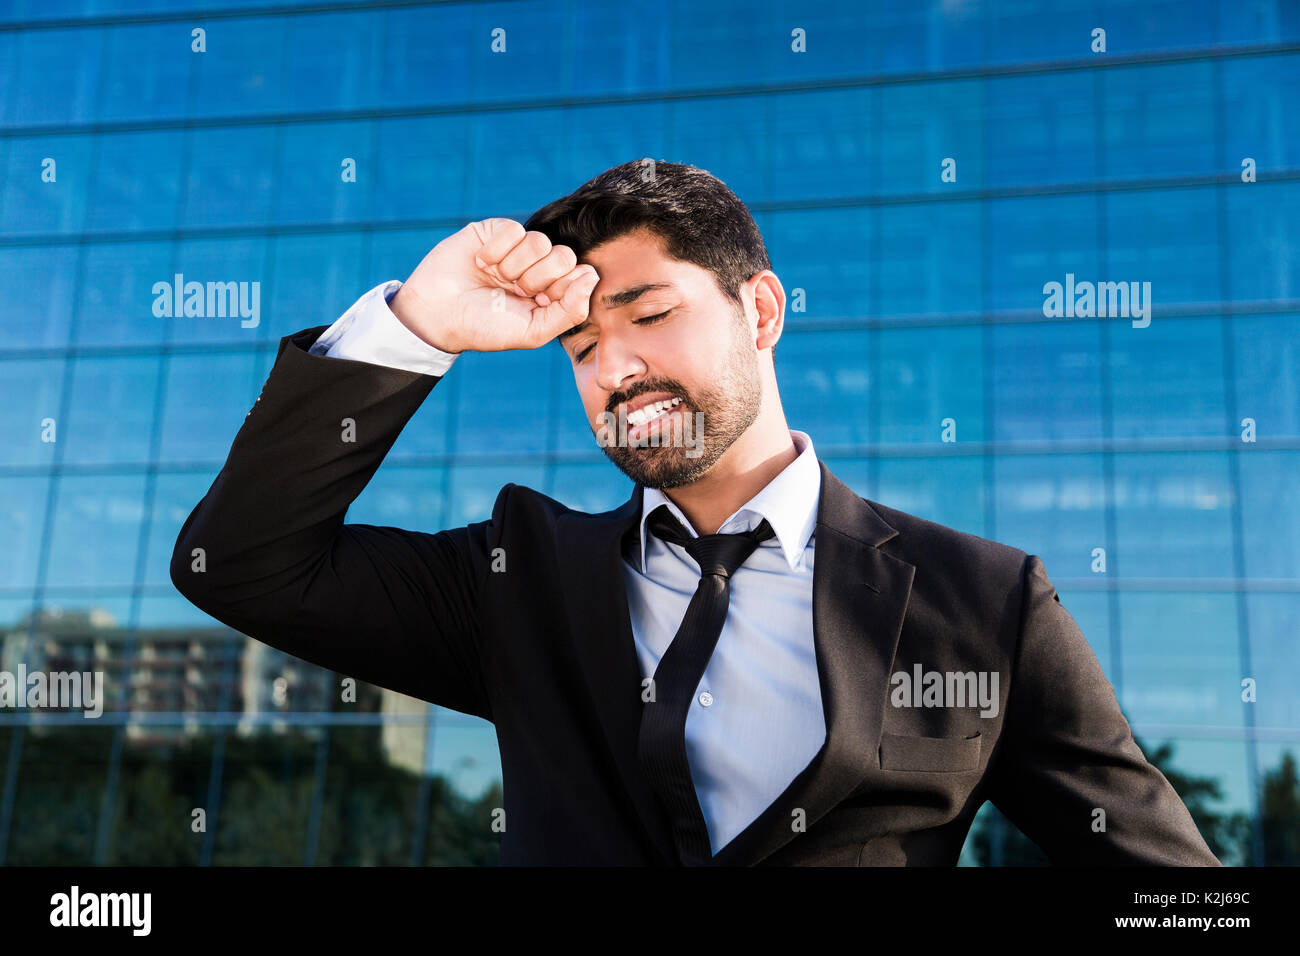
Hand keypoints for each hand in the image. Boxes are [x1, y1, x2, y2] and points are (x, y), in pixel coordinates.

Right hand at [388, 218, 598, 353]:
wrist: (437, 315)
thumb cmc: (484, 328)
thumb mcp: (533, 331)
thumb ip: (570, 310)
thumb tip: (592, 276)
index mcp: (552, 292)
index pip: (581, 275)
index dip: (563, 288)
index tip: (539, 302)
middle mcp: (538, 268)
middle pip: (565, 256)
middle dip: (539, 279)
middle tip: (516, 292)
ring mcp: (517, 249)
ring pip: (540, 241)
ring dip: (515, 266)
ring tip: (496, 278)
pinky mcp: (495, 232)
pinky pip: (514, 229)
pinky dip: (497, 250)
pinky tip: (481, 262)